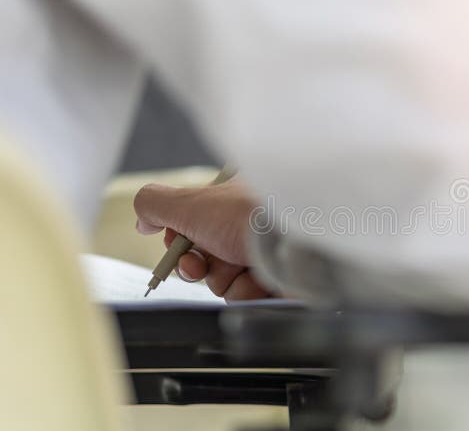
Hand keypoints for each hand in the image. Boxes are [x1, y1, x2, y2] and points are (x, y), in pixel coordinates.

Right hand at [134, 180, 275, 300]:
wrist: (295, 239)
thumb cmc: (247, 215)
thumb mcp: (189, 202)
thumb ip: (155, 204)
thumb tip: (142, 218)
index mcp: (233, 204)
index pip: (194, 232)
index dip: (182, 246)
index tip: (182, 249)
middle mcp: (250, 227)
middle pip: (208, 262)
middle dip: (202, 267)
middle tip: (205, 264)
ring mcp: (267, 254)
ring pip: (227, 284)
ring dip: (229, 280)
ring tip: (245, 266)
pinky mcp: (281, 280)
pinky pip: (251, 297)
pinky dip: (251, 292)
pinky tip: (263, 280)